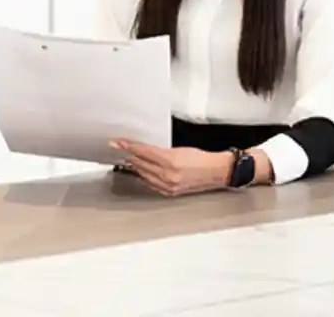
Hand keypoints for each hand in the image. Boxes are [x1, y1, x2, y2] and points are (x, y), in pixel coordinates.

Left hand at [109, 139, 232, 196]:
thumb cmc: (202, 159)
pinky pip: (151, 183)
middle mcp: (167, 175)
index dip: (128, 146)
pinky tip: (140, 171)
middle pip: (140, 164)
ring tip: (127, 157)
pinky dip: (144, 176)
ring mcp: (168, 185)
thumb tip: (145, 151)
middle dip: (128, 155)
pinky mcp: (169, 192)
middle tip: (118, 148)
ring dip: (134, 165)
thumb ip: (160, 151)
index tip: (117, 142)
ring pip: (143, 174)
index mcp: (170, 161)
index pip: (143, 152)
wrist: (215, 172)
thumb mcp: (180, 149)